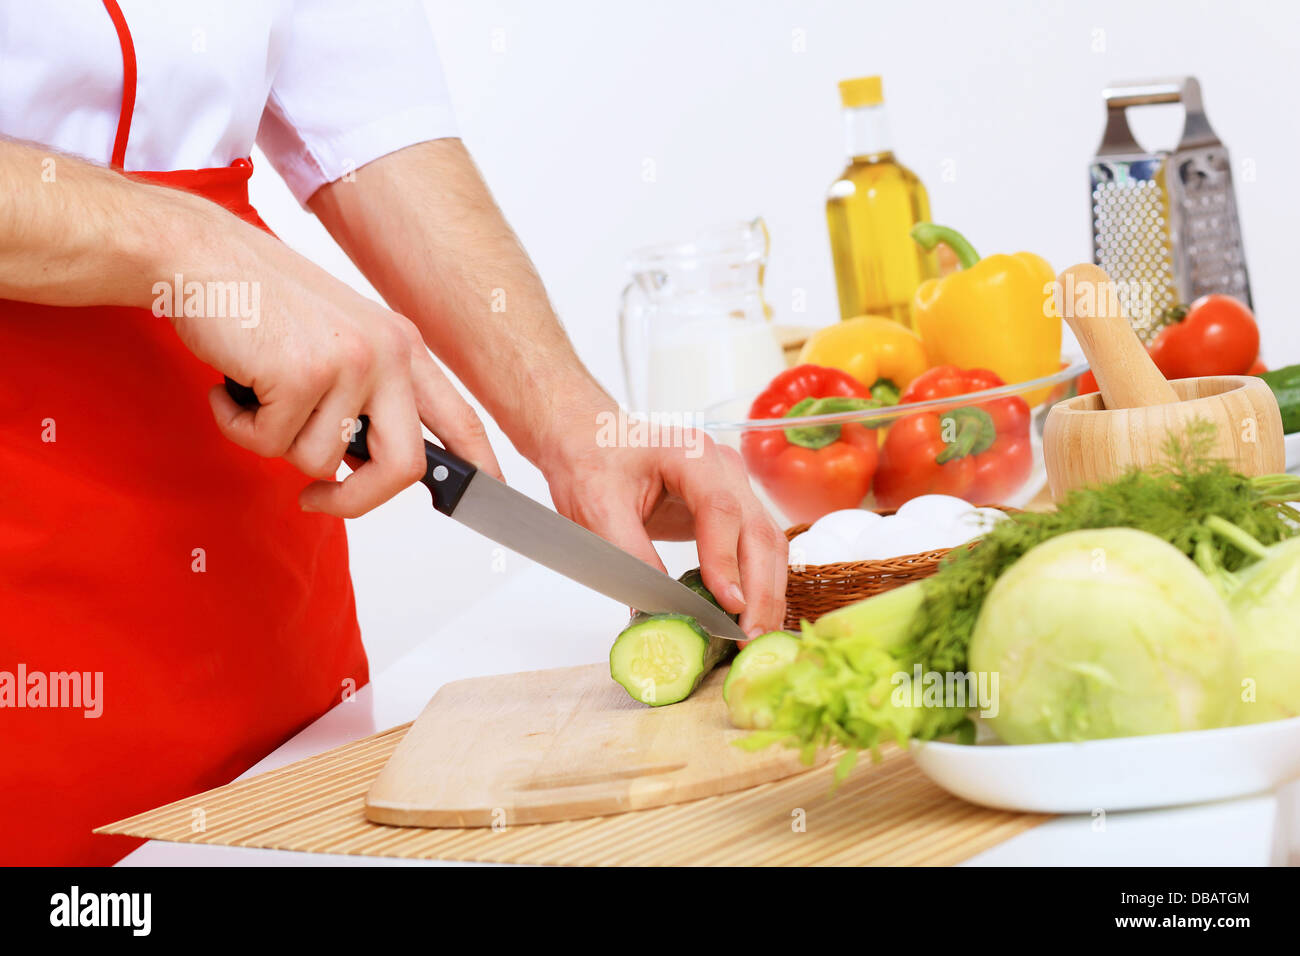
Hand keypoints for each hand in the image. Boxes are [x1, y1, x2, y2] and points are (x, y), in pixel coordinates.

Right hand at [172, 221, 501, 516]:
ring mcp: (349, 364)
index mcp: (403, 347)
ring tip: (256, 389)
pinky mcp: (301, 375)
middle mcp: (387, 354)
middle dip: (358, 500)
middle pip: (404, 467)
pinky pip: (268, 444)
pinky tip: (232, 382)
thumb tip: (368, 465)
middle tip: (318, 499)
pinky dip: (238, 424)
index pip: (458, 417)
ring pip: (318, 461)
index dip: (477, 461)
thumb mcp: (338, 340)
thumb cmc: (260, 300)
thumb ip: (368, 395)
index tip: (485, 492)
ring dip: (272, 439)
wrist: (200, 256)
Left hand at [543, 411, 787, 636]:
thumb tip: (662, 611)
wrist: (591, 441)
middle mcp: (723, 467)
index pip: (720, 509)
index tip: (727, 605)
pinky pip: (758, 548)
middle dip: (759, 591)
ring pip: (768, 543)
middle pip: (758, 530)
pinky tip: (753, 617)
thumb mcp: (597, 510)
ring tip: (755, 637)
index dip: (726, 560)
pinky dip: (760, 585)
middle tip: (749, 638)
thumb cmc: (592, 463)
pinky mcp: (734, 510)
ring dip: (767, 594)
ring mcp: (734, 486)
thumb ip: (631, 556)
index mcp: (689, 454)